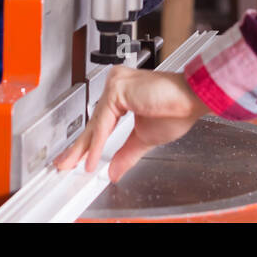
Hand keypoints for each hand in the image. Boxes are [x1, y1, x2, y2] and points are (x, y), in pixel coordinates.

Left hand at [55, 68, 210, 182]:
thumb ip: (126, 153)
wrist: (192, 98)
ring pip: (96, 123)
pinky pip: (104, 123)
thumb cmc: (177, 109)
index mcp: (123, 94)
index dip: (88, 143)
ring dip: (84, 147)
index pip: (100, 122)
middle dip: (79, 147)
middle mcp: (116, 85)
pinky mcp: (117, 89)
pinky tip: (92, 159)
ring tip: (72, 165)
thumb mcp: (145, 138)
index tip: (77, 158)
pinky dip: (98, 143)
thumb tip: (113, 171)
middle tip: (63, 164)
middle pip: (94, 122)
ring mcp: (115, 84)